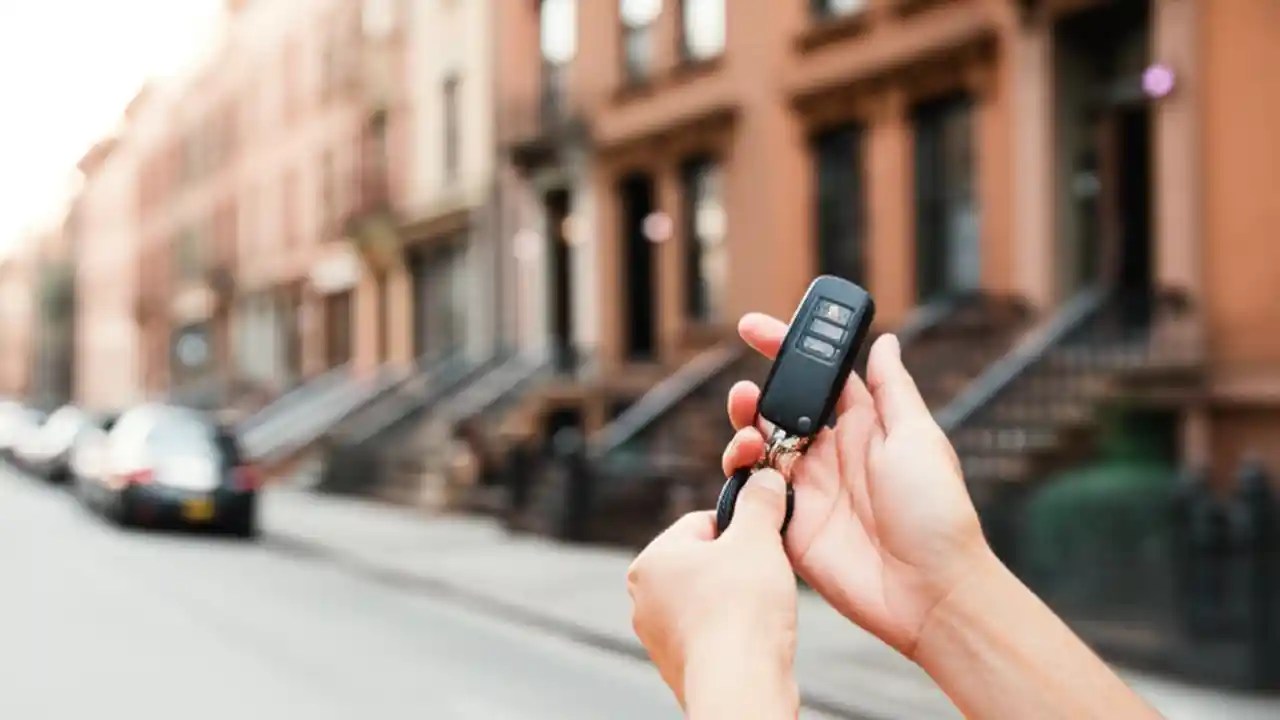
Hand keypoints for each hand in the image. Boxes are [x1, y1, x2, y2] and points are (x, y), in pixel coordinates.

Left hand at [627, 469, 797, 715]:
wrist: (741, 686)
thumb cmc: (742, 612)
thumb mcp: (757, 537)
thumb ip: (760, 501)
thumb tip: (763, 479)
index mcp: (650, 561)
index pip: (701, 524)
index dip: (739, 529)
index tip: (761, 542)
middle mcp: (644, 599)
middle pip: (705, 561)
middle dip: (738, 566)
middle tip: (764, 576)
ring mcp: (659, 636)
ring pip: (710, 598)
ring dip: (737, 599)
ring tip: (759, 610)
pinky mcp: (680, 665)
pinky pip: (713, 633)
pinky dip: (734, 631)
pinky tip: (752, 636)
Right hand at [722, 313, 989, 657]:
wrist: (929, 590)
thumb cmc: (937, 512)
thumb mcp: (917, 437)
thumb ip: (891, 390)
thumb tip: (885, 341)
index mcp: (861, 428)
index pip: (818, 378)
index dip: (786, 350)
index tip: (753, 328)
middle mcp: (830, 455)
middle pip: (777, 412)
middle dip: (753, 395)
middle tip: (745, 393)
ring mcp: (807, 491)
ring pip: (757, 449)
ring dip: (743, 433)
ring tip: (749, 438)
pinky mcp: (789, 527)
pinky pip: (751, 495)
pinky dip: (740, 477)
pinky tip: (748, 470)